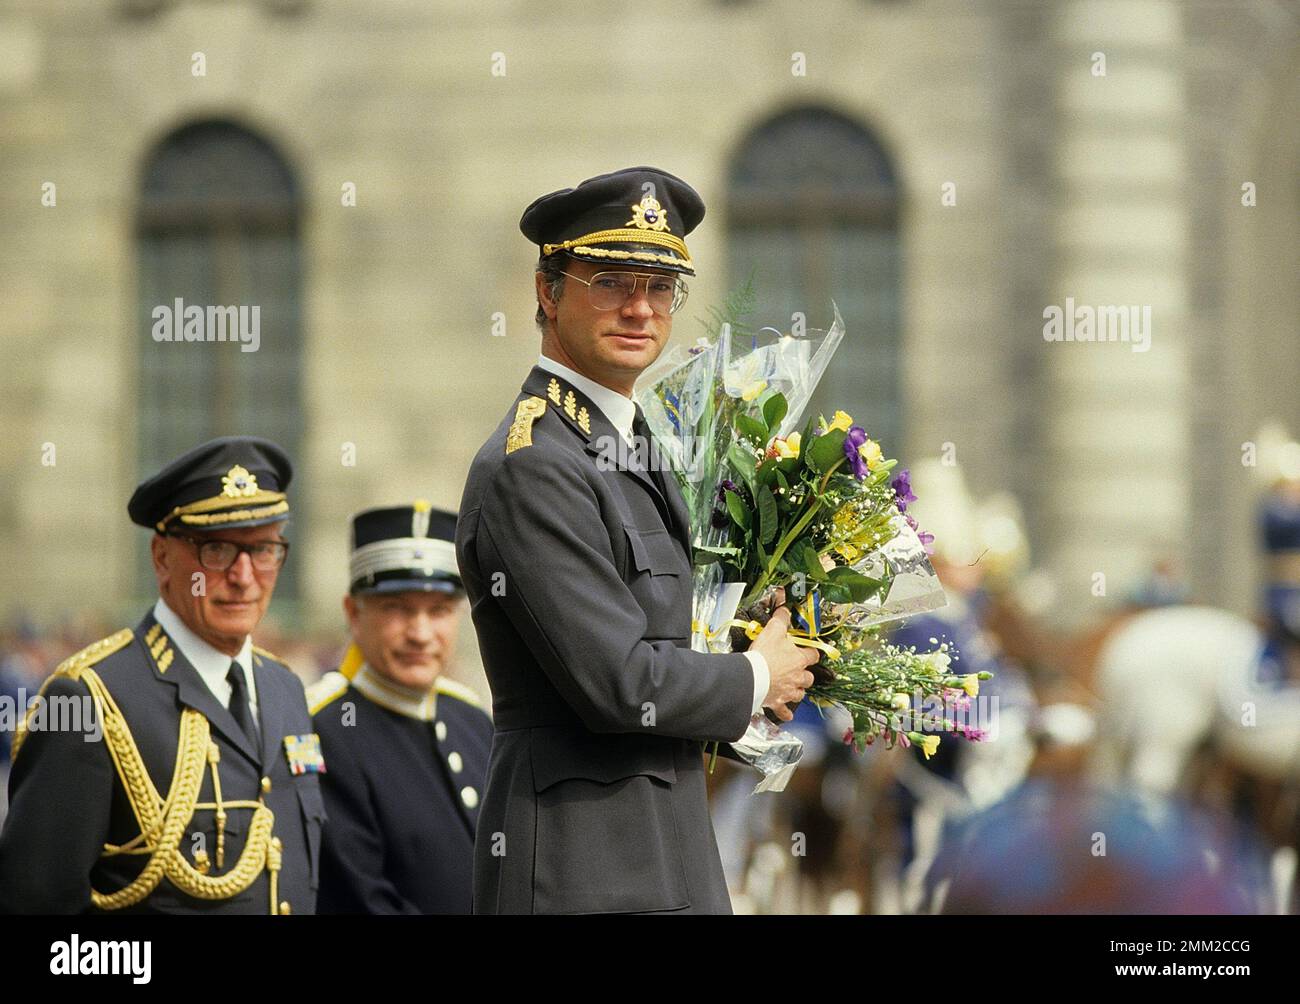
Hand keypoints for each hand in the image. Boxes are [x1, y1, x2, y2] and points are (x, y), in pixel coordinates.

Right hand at [748, 603, 819, 722]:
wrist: (753, 676)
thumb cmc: (764, 655)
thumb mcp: (773, 630)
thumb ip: (781, 619)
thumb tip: (784, 609)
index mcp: (799, 659)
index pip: (813, 655)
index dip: (811, 652)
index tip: (809, 651)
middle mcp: (797, 677)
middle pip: (809, 678)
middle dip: (805, 675)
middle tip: (798, 671)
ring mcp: (788, 691)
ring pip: (800, 693)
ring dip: (797, 691)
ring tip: (792, 688)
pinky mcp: (777, 701)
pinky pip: (784, 710)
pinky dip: (786, 712)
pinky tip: (786, 714)